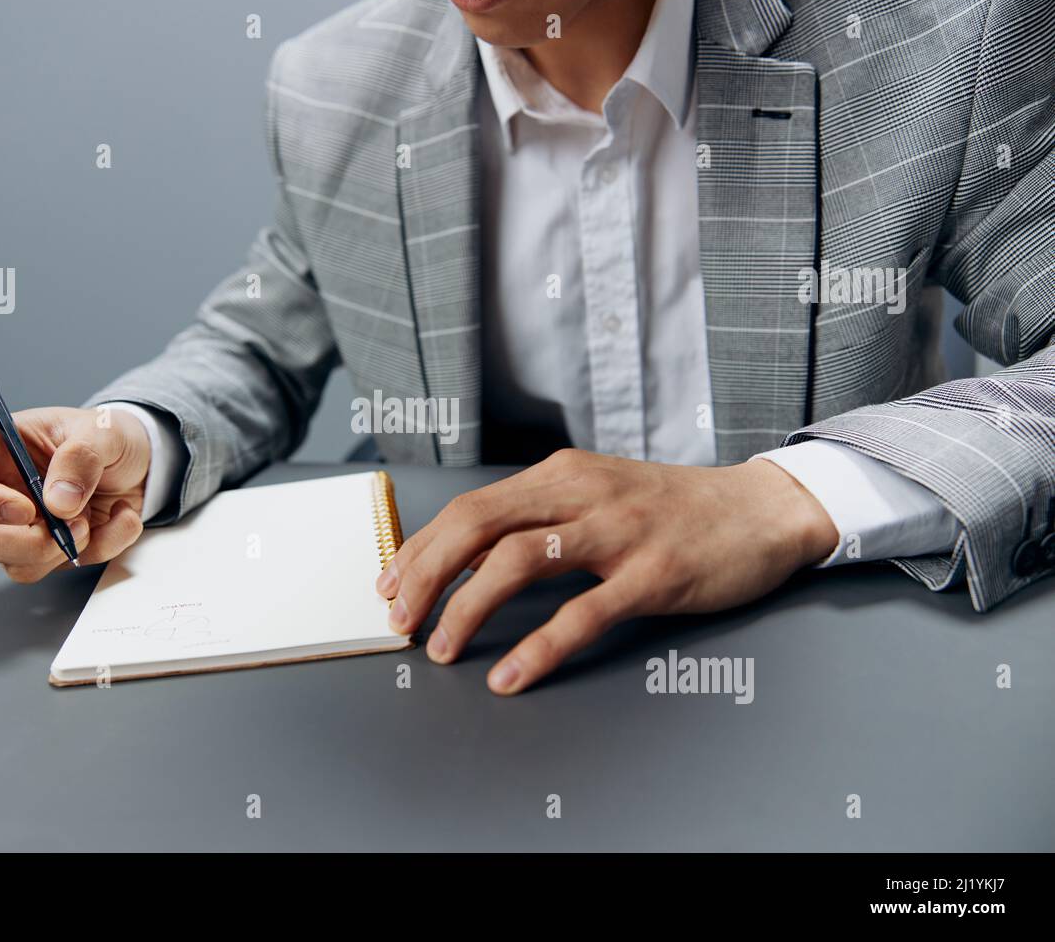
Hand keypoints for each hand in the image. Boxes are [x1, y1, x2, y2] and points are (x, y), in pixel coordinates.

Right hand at [0, 406, 150, 581]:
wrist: (139, 459)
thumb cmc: (104, 436)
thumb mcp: (101, 430)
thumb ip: (80, 457)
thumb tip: (58, 502)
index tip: (23, 509)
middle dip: (25, 542)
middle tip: (71, 522)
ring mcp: (18, 528)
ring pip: (14, 565)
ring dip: (60, 549)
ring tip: (92, 516)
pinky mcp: (48, 551)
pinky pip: (62, 568)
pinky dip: (100, 548)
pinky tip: (118, 518)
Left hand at [375, 449, 838, 695]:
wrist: (760, 508)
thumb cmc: (670, 509)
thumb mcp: (596, 494)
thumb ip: (538, 519)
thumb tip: (471, 559)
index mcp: (560, 475)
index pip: (469, 507)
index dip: (420, 549)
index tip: (389, 585)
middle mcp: (581, 494)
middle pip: (477, 526)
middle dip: (425, 576)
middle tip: (399, 622)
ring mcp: (617, 533)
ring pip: (518, 562)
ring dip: (467, 609)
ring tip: (442, 648)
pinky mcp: (652, 575)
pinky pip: (583, 614)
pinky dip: (539, 648)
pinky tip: (512, 675)